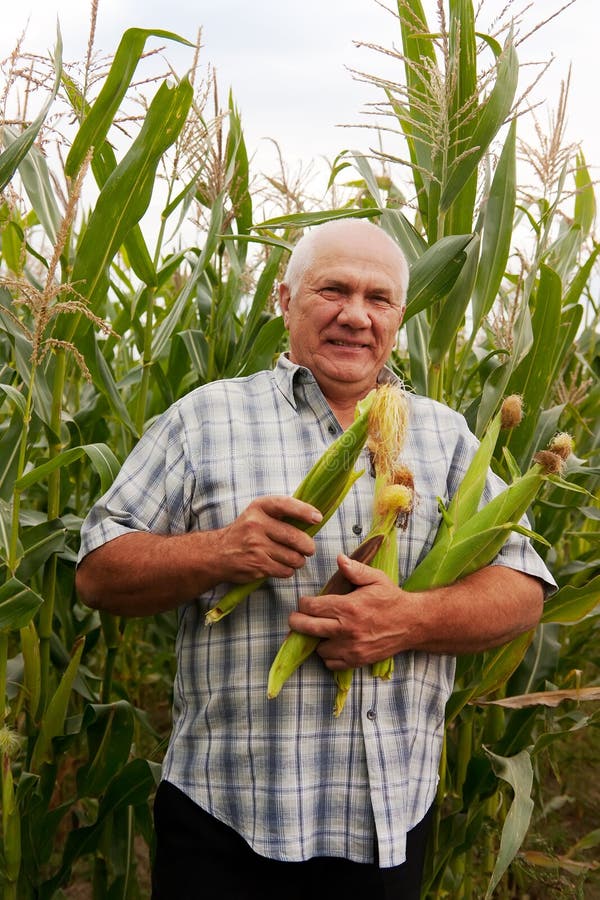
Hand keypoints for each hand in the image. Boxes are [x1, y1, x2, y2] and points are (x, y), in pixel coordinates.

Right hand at [215, 495, 321, 583]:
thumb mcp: (258, 514)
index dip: (304, 511)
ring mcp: (256, 546)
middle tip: (308, 549)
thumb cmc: (245, 532)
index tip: (318, 518)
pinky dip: (288, 570)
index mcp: (259, 507)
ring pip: (293, 557)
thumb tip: (314, 518)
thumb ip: (281, 513)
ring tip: (293, 558)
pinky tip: (281, 566)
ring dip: (298, 561)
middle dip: (308, 546)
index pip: (286, 505)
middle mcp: (256, 525)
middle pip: (295, 537)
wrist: (217, 553)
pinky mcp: (257, 565)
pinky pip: (285, 571)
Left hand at [288, 553, 405, 668]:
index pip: (312, 607)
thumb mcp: (376, 578)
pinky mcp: (357, 661)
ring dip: (316, 639)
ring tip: (321, 630)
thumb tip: (339, 558)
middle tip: (296, 617)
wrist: (412, 623)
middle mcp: (347, 629)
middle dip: (297, 621)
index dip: (304, 603)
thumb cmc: (391, 599)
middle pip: (307, 628)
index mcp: (349, 607)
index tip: (305, 602)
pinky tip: (333, 643)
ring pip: (318, 648)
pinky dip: (328, 655)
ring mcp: (351, 648)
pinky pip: (331, 663)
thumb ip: (355, 569)